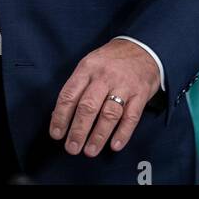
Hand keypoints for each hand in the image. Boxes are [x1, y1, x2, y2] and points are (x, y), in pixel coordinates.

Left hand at [49, 38, 160, 156]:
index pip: (70, 95)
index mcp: (87, 68)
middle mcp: (104, 76)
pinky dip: (123, 132)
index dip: (61, 116)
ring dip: (98, 135)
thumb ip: (77, 86)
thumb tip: (60, 114)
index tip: (56, 134)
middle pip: (88, 106)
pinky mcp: (140, 94)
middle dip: (78, 130)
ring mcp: (124, 85)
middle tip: (71, 148)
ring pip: (109, 114)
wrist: (143, 47)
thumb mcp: (90, 64)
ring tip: (89, 151)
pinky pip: (132, 116)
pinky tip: (115, 145)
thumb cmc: (111, 60)